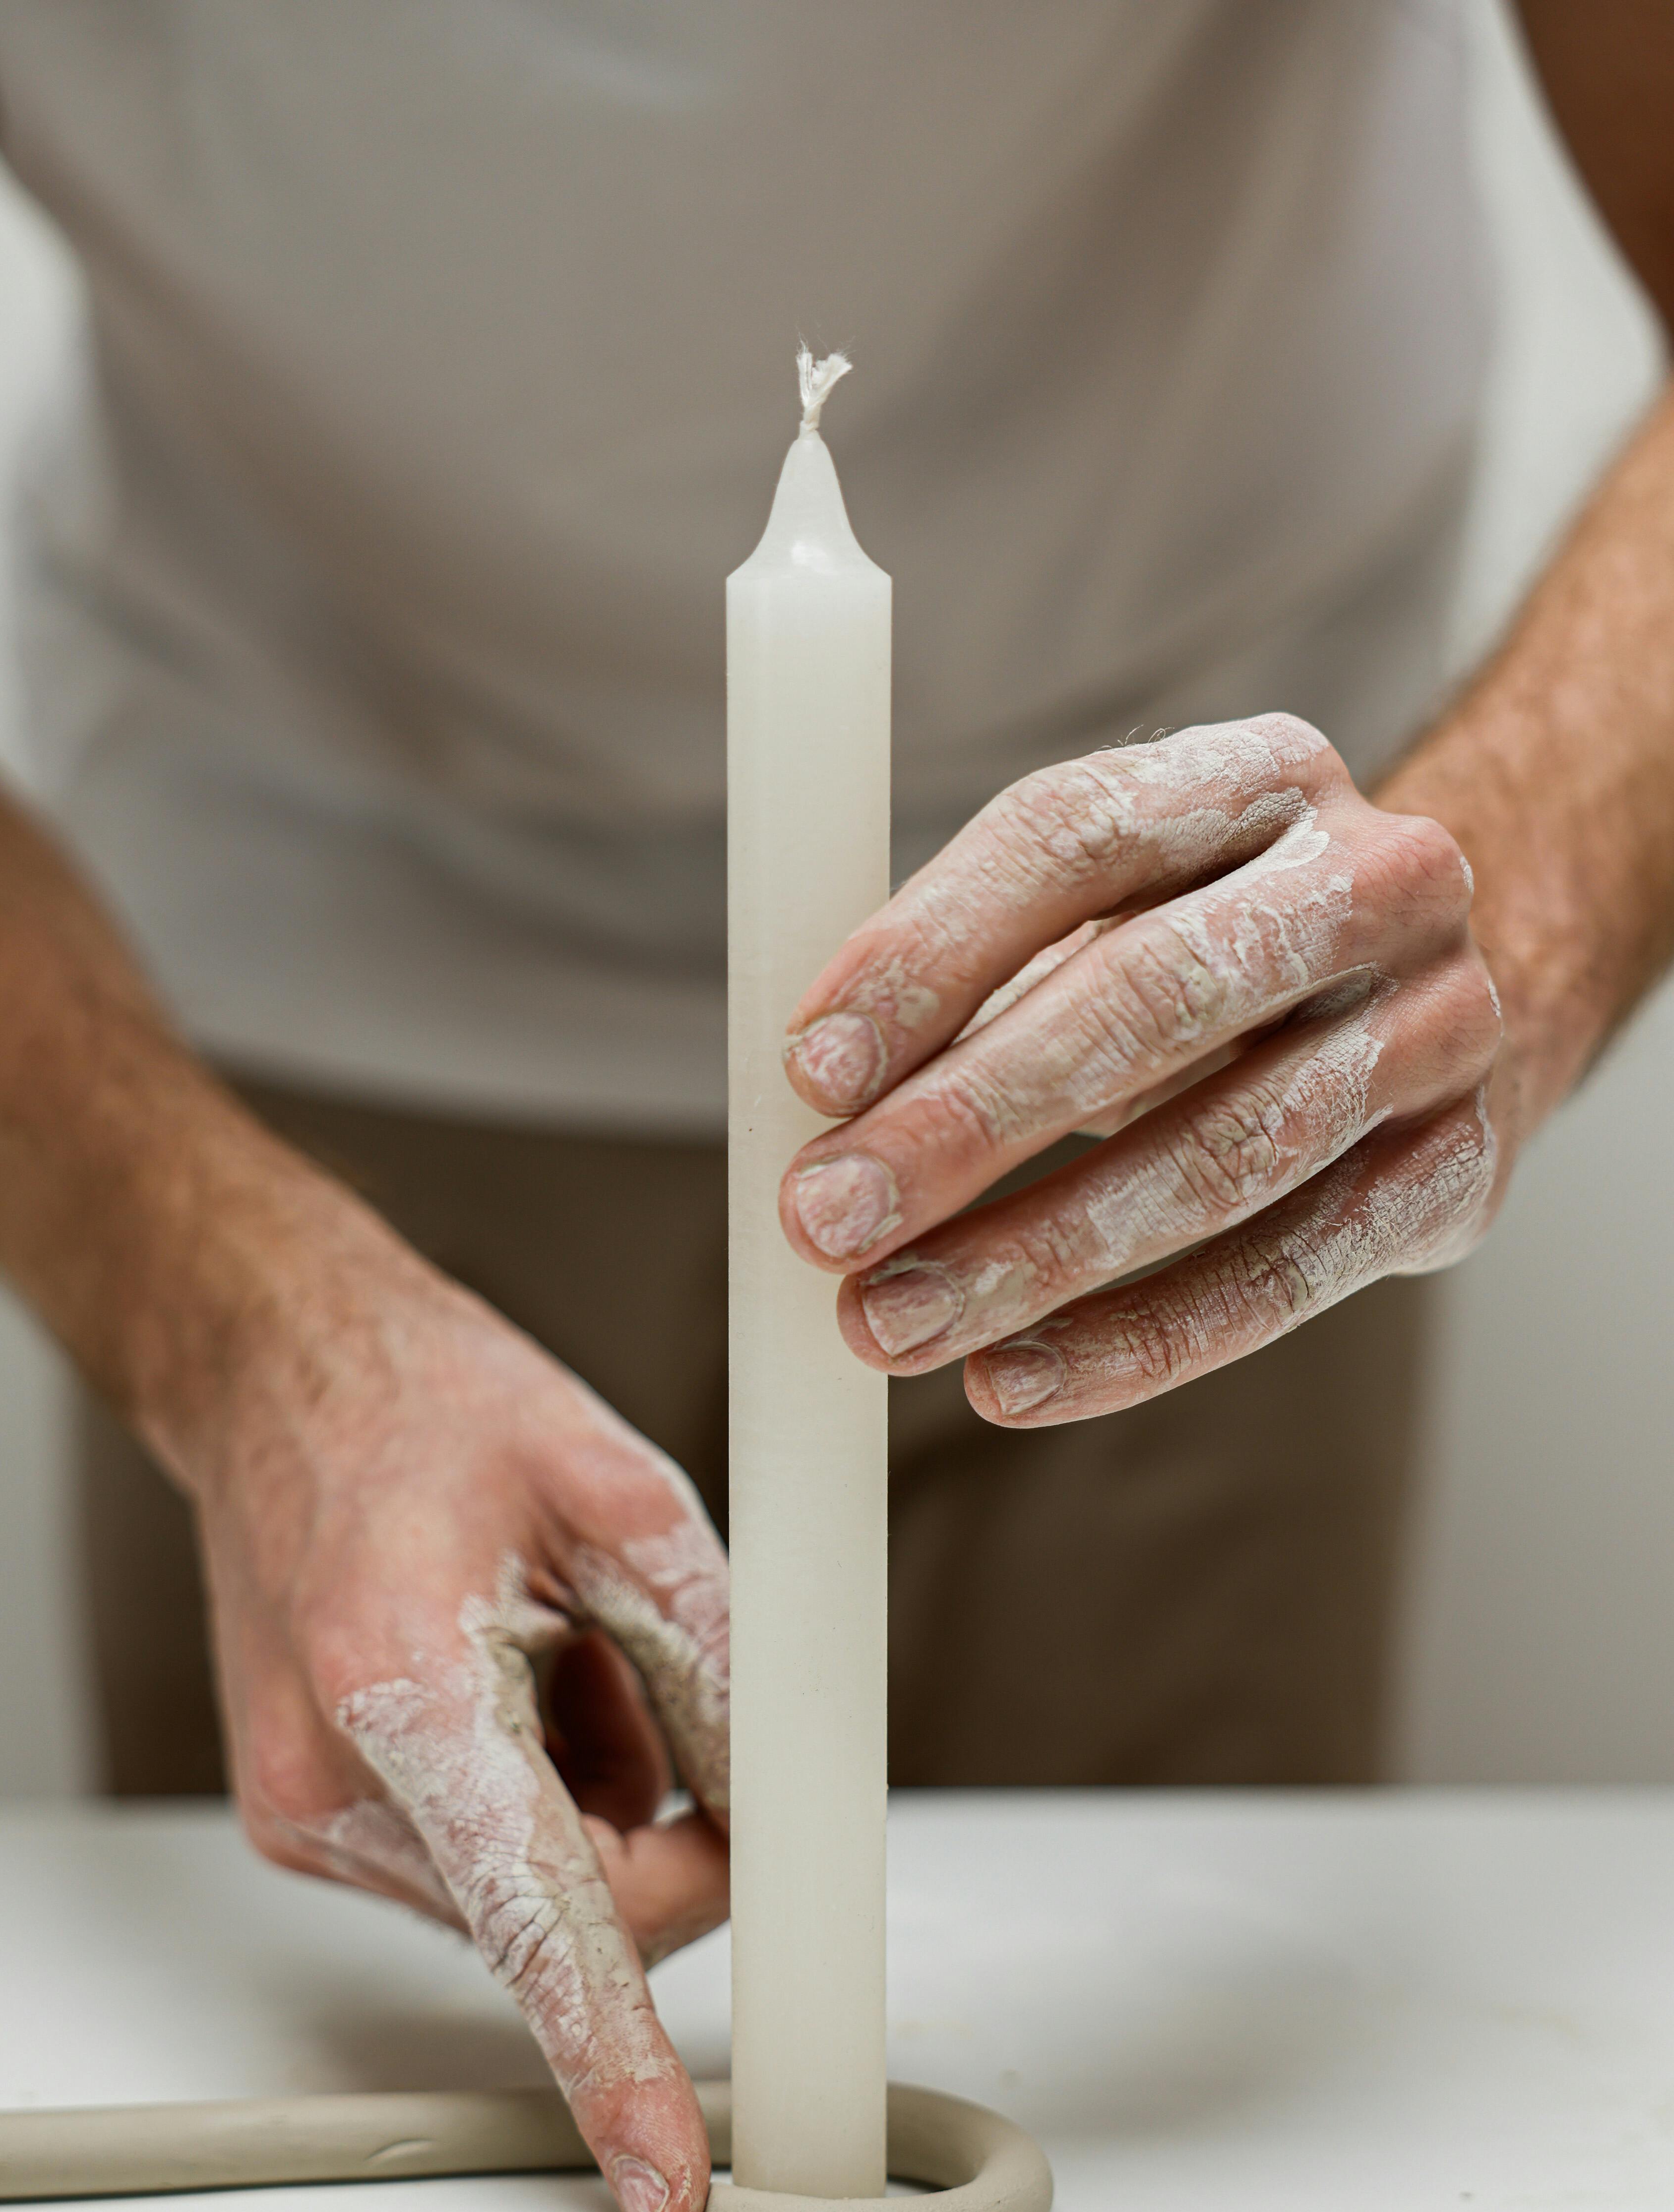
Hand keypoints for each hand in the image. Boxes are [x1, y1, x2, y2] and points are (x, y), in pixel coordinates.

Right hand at [173, 1205, 728, 2211]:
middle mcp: (329, 1781)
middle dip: (661, 1835)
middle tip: (641, 1676)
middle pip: (571, 1914)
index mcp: (400, 1685)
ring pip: (536, 1896)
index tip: (664, 2188)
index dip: (615, 2072)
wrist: (279, 1375)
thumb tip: (778, 1820)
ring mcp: (306, 1819)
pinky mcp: (307, 1828)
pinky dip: (534, 1791)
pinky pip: (485, 1868)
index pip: (537, 1926)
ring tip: (536, 1641)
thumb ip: (719, 1668)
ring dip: (590, 1797)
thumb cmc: (434, 1407)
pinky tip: (495, 1671)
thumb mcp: (626, 1492)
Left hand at [777, 716, 1508, 1422]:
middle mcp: (1372, 879)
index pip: (1074, 837)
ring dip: (1035, 1255)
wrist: (1432, 1003)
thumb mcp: (1103, 914)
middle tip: (825, 1220)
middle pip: (1154, 996)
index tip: (810, 1070)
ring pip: (1226, 1155)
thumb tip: (817, 1111)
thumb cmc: (1210, 958)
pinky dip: (1138, 1342)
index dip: (931, 953)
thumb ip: (972, 982)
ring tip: (889, 1323)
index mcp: (1257, 774)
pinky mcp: (1458, 1169)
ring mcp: (1438, 1024)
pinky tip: (1012, 1380)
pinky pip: (1288, 1274)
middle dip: (967, 1124)